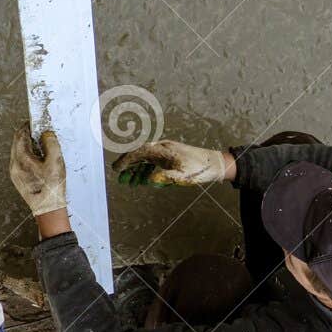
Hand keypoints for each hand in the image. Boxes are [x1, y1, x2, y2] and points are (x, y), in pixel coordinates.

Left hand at [9, 122, 67, 216]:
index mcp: (20, 158)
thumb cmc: (52, 188)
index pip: (20, 134)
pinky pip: (20, 161)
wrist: (48, 209)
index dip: (28, 125)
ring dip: (28, 144)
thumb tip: (45, 133)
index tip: (35, 122)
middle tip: (39, 131)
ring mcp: (15, 173)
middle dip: (27, 134)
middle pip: (17, 142)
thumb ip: (51, 143)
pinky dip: (28, 154)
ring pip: (18, 151)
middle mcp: (14, 165)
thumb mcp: (55, 161)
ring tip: (41, 144)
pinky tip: (39, 158)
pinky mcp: (18, 179)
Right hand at [112, 140, 232, 186]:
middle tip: (119, 178)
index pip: (139, 152)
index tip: (116, 169)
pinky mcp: (170, 156)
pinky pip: (153, 161)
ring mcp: (166, 151)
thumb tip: (149, 179)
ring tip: (130, 183)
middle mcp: (163, 148)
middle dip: (128, 166)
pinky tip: (143, 179)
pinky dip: (146, 170)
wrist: (215, 164)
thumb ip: (165, 177)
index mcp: (164, 150)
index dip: (126, 160)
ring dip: (137, 170)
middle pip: (140, 154)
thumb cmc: (199, 170)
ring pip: (146, 159)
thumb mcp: (183, 177)